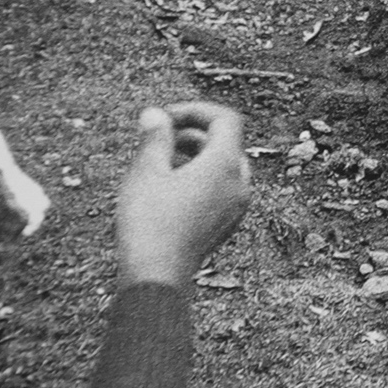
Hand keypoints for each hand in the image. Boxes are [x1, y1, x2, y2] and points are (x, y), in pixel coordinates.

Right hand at [114, 103, 251, 287]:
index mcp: (226, 164)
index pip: (225, 119)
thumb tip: (154, 114)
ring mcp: (238, 205)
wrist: (158, 277)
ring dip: (194, 155)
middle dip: (191, 132)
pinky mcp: (228, 223)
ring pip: (223, 165)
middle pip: (225, 141)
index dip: (195, 110)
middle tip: (156, 138)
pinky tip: (169, 187)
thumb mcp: (146, 172)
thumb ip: (155, 137)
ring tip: (158, 162)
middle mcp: (241, 182)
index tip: (164, 118)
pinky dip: (200, 177)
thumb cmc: (149, 223)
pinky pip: (221, 188)